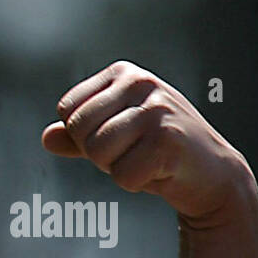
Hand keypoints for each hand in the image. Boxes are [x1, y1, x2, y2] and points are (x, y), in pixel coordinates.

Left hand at [42, 61, 256, 228]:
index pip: (68, 110)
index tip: (118, 135)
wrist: (210, 173)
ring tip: (146, 159)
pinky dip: (135, 183)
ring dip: (117, 168)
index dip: (84, 134)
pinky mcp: (168, 141)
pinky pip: (122, 175)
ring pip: (98, 152)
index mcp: (124, 74)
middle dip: (99, 153)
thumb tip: (47, 137)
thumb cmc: (157, 151)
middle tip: (133, 151)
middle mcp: (141, 83)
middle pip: (80, 131)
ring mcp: (157, 110)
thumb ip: (77, 137)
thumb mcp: (114, 135)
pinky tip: (159, 170)